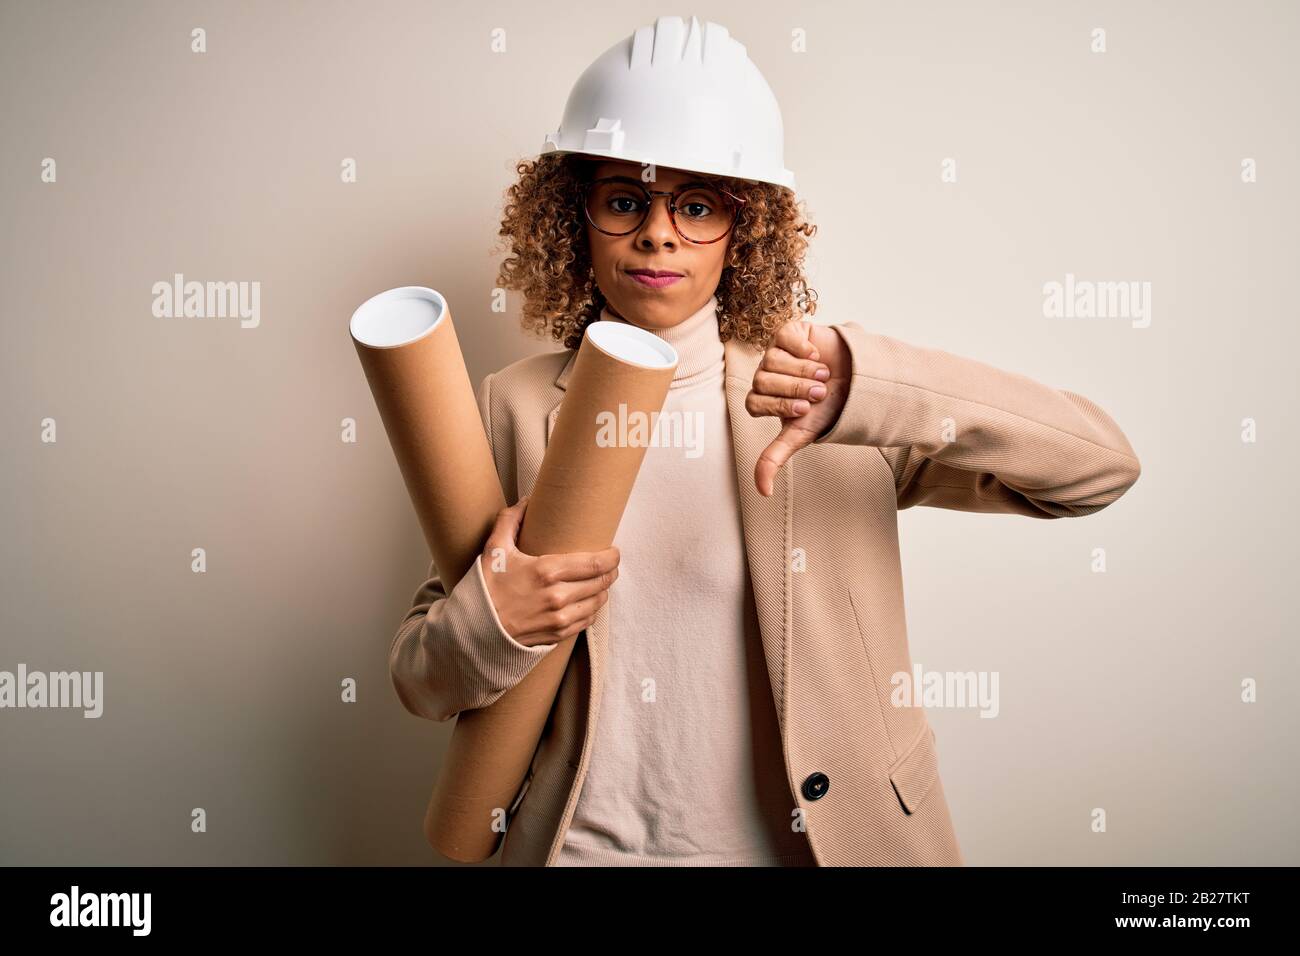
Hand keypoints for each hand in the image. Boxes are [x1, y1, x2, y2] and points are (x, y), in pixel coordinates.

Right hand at [479, 495, 620, 645]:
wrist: (474, 630)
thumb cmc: (485, 588)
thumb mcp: (494, 550)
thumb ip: (510, 520)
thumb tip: (527, 501)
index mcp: (546, 571)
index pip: (595, 563)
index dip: (611, 557)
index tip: (614, 552)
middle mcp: (558, 596)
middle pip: (601, 582)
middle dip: (610, 572)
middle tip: (610, 565)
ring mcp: (560, 618)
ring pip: (598, 601)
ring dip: (602, 590)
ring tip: (600, 581)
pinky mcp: (558, 634)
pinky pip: (587, 620)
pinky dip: (592, 609)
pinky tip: (588, 601)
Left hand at [746, 321, 850, 496]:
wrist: (856, 381)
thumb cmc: (826, 409)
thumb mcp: (801, 435)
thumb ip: (775, 457)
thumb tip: (762, 491)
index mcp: (763, 399)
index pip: (754, 402)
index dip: (780, 405)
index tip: (805, 409)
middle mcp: (765, 375)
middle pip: (763, 380)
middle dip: (795, 388)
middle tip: (818, 392)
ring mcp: (775, 352)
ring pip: (772, 359)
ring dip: (802, 371)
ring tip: (823, 375)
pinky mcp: (789, 332)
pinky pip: (785, 337)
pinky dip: (803, 348)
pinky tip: (817, 355)